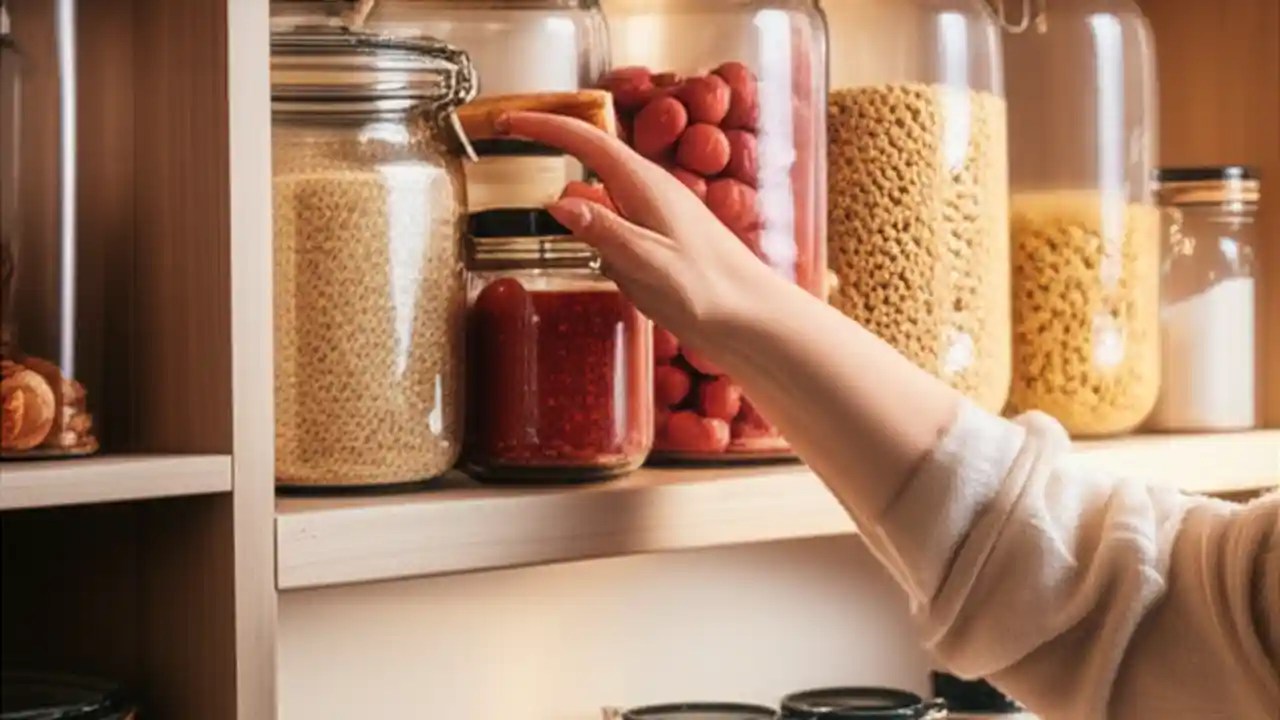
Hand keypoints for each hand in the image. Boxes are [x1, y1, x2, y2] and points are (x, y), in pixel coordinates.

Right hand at [495, 111, 783, 343]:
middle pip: (593, 154)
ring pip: (604, 188)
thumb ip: (604, 231)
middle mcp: (651, 191)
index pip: (586, 140)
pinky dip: (595, 221)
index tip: (508, 122)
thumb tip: (557, 200)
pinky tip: (592, 244)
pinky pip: (617, 220)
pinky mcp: (662, 238)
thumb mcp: (648, 263)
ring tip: (543, 191)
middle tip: (510, 141)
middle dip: (553, 143)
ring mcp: (657, 213)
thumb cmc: (709, 291)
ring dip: (574, 186)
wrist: (752, 318)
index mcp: (646, 185)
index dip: (544, 126)